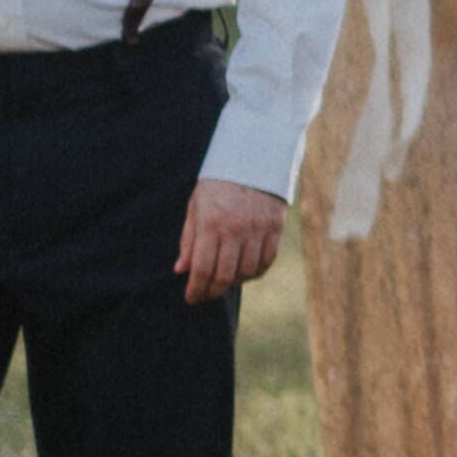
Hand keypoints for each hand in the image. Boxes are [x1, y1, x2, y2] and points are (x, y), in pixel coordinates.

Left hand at [174, 180, 288, 303]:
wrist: (252, 157)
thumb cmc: (218, 184)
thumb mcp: (196, 207)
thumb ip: (189, 240)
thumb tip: (181, 271)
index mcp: (211, 223)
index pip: (202, 268)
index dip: (196, 289)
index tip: (191, 298)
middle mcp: (235, 228)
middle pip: (225, 275)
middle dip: (213, 291)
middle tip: (205, 295)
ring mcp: (258, 229)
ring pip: (247, 272)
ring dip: (234, 282)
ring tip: (224, 281)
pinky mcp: (275, 227)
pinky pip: (267, 261)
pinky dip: (255, 272)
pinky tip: (245, 271)